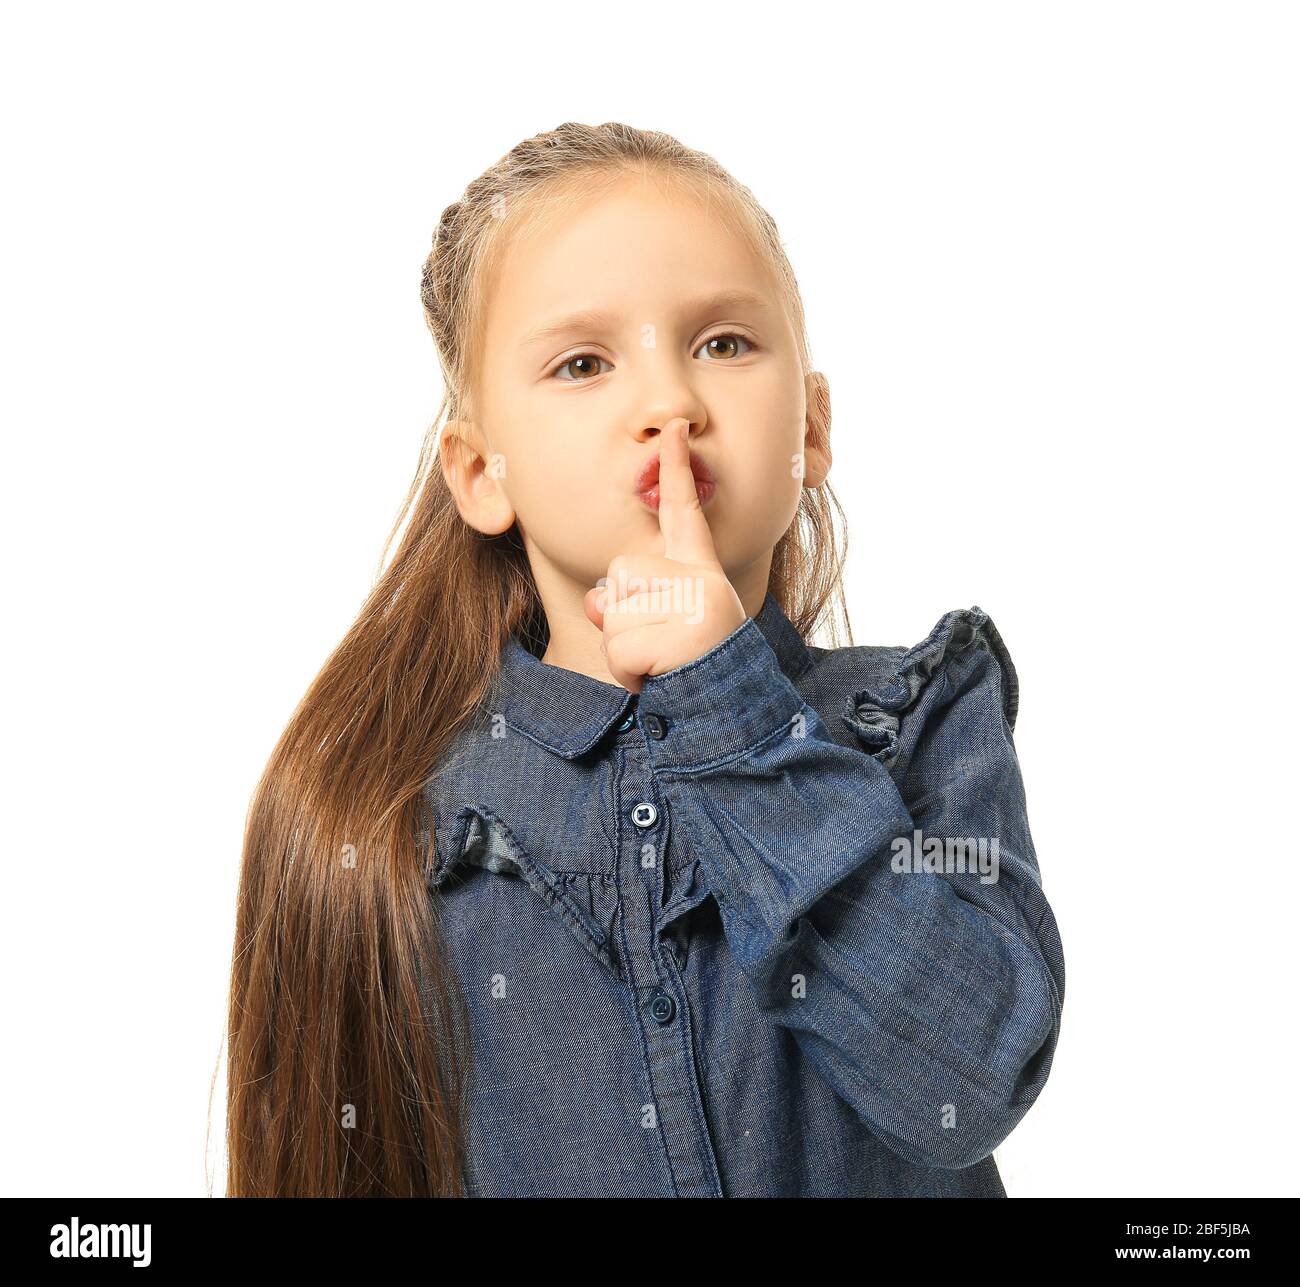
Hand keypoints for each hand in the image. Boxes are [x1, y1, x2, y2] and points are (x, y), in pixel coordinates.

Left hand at [584, 417, 746, 692]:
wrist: (731, 717)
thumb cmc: (689, 668)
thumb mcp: (657, 628)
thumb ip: (624, 604)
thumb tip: (599, 604)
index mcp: (700, 571)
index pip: (685, 511)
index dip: (675, 467)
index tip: (673, 426)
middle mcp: (704, 580)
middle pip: (621, 571)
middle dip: (623, 616)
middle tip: (660, 645)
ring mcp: (697, 606)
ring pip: (615, 615)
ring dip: (625, 651)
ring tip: (663, 665)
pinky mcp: (685, 637)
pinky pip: (620, 651)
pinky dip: (628, 674)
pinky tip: (659, 679)